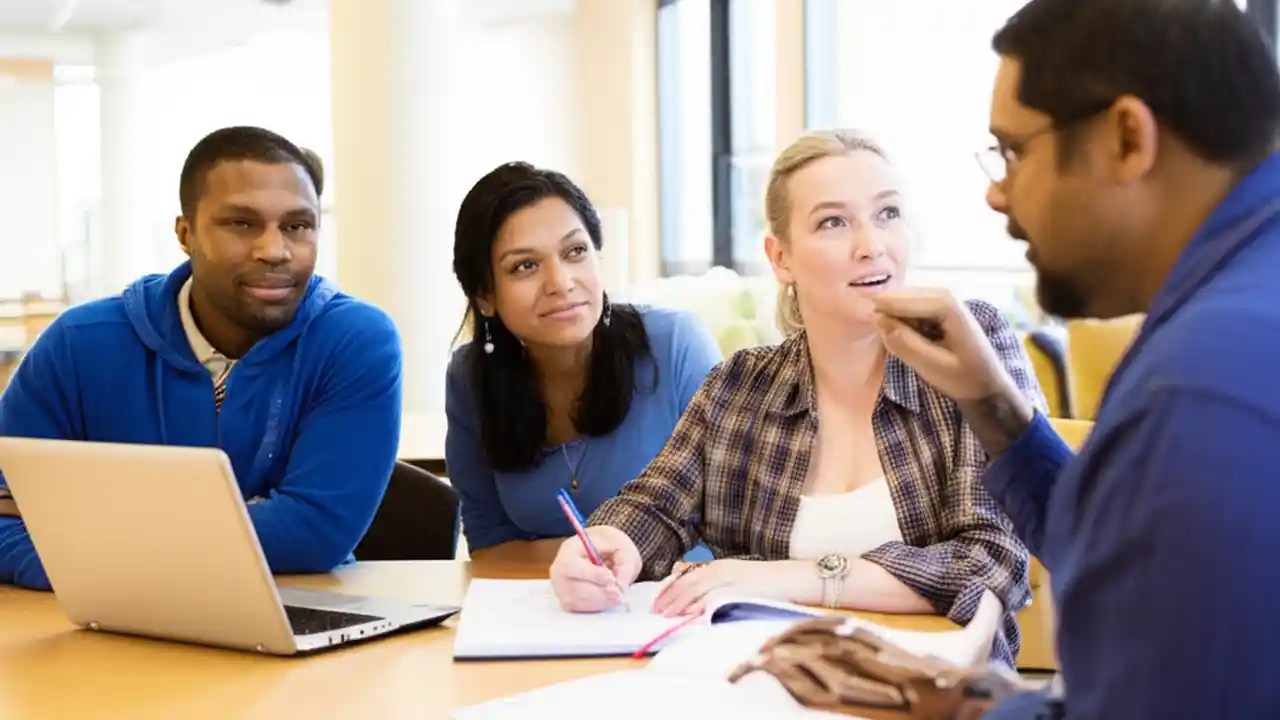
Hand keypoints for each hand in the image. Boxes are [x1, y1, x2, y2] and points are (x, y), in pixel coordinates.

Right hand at [549, 526, 641, 612]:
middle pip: (572, 586)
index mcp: (569, 549)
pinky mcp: (566, 601)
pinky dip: (596, 606)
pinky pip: (579, 608)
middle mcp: (559, 569)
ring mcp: (560, 587)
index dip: (591, 574)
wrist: (603, 552)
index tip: (611, 579)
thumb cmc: (610, 547)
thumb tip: (621, 587)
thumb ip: (625, 566)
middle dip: (597, 592)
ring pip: (575, 600)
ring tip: (617, 597)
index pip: (570, 564)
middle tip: (618, 594)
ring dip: (599, 601)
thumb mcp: (623, 550)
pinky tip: (608, 599)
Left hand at [651, 559, 806, 616]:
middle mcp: (722, 568)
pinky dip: (700, 605)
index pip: (687, 575)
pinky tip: (690, 615)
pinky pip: (715, 597)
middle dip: (669, 597)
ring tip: (666, 615)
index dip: (670, 588)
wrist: (796, 577)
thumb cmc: (769, 582)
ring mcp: (731, 578)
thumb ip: (719, 589)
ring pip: (697, 588)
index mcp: (720, 566)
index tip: (657, 601)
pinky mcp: (740, 588)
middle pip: (688, 581)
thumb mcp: (739, 582)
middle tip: (655, 611)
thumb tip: (698, 605)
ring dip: (679, 602)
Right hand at [872, 289, 1034, 455]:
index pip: (904, 300)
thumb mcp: (932, 366)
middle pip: (902, 297)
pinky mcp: (938, 309)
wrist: (986, 385)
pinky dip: (904, 324)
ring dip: (896, 321)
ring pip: (903, 302)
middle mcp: (945, 296)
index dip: (884, 310)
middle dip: (890, 316)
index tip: (869, 323)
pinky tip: (914, 343)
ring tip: (903, 346)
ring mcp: (942, 300)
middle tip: (890, 343)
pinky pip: (909, 310)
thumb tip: (879, 320)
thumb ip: (905, 343)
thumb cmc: (963, 378)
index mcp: (948, 306)